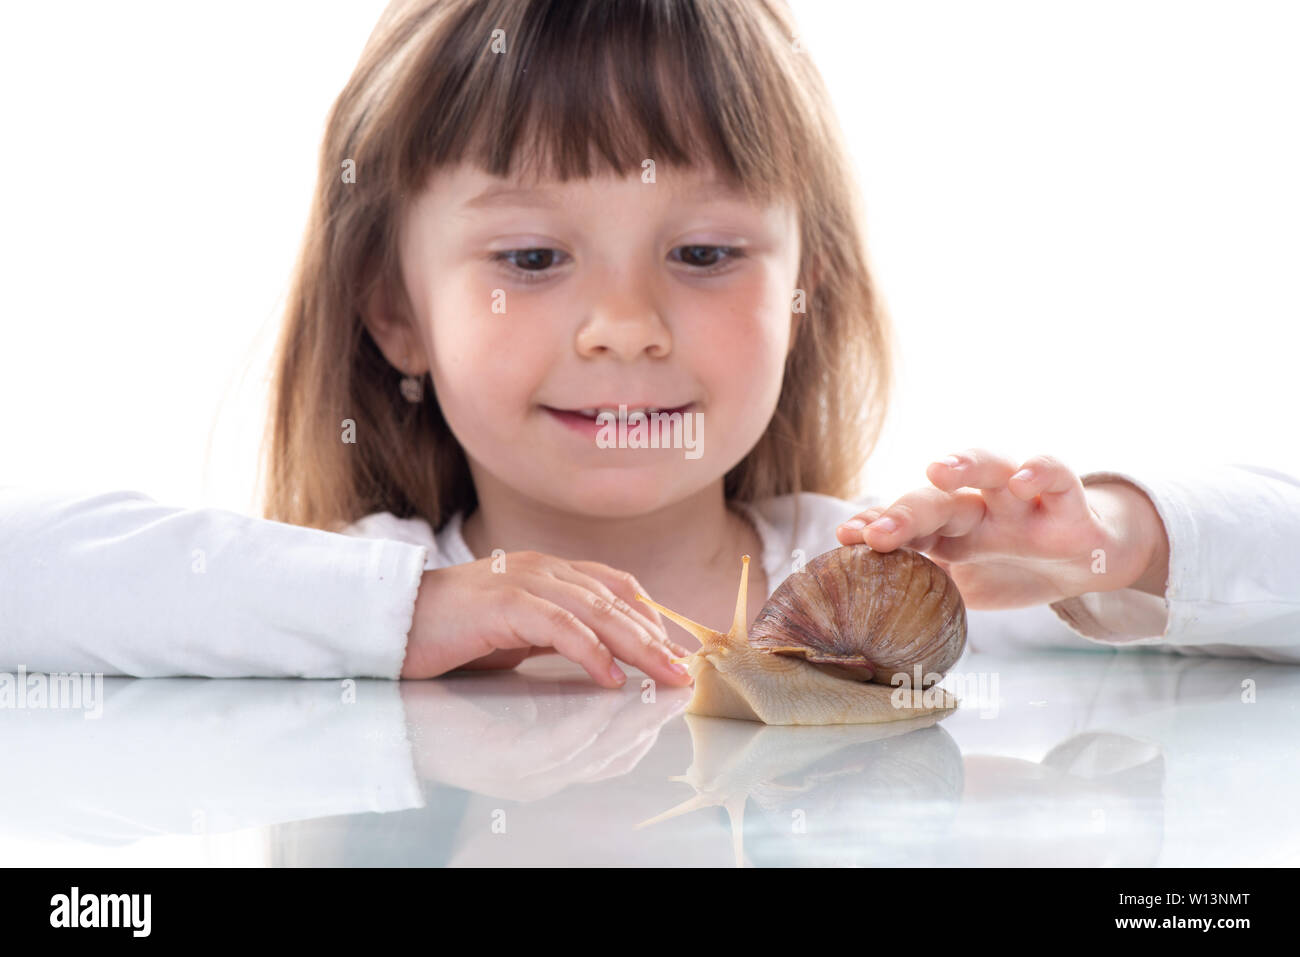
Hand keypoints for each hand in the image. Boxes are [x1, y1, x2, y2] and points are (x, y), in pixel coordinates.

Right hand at [401, 551, 694, 687]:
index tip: (677, 652)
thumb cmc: (450, 632)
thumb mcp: (516, 632)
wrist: (391, 621)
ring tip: (663, 677)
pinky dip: (589, 650)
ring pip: (596, 611)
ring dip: (637, 646)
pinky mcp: (501, 603)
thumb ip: (557, 633)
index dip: (651, 618)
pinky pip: (558, 626)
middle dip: (656, 638)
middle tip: (684, 672)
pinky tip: (609, 676)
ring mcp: (521, 580)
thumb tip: (604, 658)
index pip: (616, 587)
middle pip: (615, 600)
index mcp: (546, 571)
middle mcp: (540, 568)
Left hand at [834, 449, 1170, 608]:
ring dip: (964, 465)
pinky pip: (1055, 475)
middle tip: (875, 532)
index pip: (906, 525)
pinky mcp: (1067, 501)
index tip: (845, 537)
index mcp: (949, 529)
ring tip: (937, 471)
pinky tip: (1022, 480)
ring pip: (990, 468)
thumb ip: (927, 587)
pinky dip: (1039, 471)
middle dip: (903, 513)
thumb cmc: (1015, 567)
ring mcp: (1021, 501)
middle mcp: (978, 506)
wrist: (1088, 561)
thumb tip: (871, 608)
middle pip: (937, 500)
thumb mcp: (965, 585)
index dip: (876, 528)